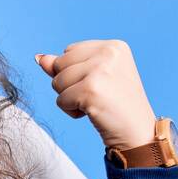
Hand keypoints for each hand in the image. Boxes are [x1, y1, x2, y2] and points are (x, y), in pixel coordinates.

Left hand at [35, 39, 157, 150]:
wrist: (137, 133)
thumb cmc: (116, 106)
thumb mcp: (94, 78)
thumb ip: (67, 65)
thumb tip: (39, 58)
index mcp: (113, 46)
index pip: (69, 51)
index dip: (75, 73)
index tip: (100, 85)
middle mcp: (109, 52)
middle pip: (59, 64)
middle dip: (69, 84)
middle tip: (97, 95)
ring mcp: (100, 70)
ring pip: (57, 82)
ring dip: (69, 98)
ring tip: (95, 103)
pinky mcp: (90, 90)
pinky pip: (60, 100)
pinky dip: (71, 111)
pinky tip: (92, 112)